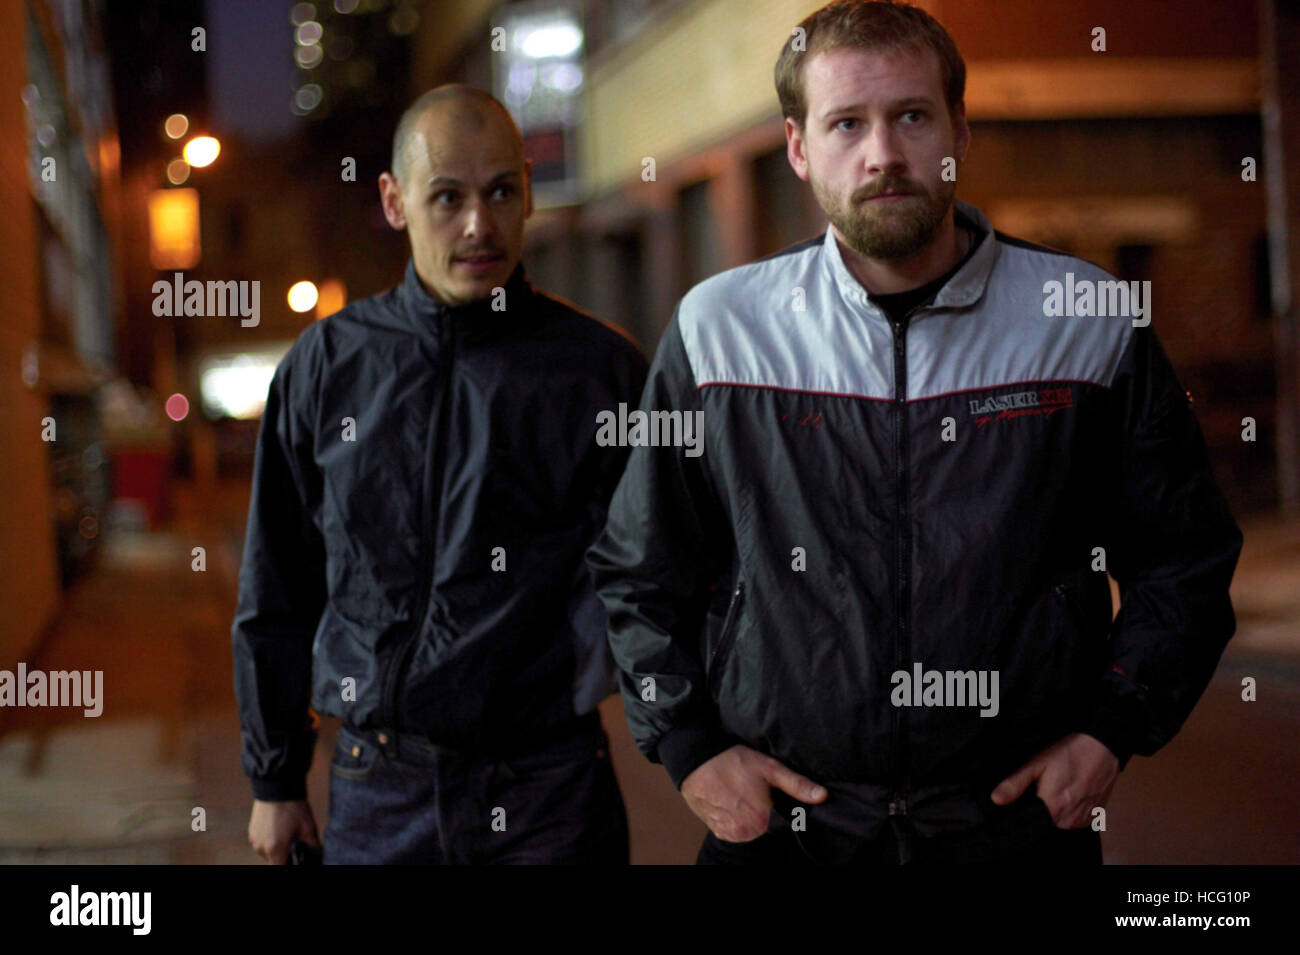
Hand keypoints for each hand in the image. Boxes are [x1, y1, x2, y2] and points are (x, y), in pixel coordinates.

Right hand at [248, 799, 320, 863]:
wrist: (277, 786)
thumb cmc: (293, 808)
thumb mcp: (308, 829)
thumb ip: (313, 847)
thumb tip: (318, 855)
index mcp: (275, 850)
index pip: (280, 868)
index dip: (290, 864)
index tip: (295, 859)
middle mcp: (261, 848)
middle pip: (274, 861)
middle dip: (285, 856)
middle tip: (295, 842)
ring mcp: (254, 840)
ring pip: (267, 852)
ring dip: (276, 848)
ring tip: (287, 832)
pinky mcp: (251, 831)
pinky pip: (262, 842)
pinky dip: (270, 839)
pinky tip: (279, 827)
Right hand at [680, 744, 826, 842]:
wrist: (696, 760)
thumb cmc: (733, 761)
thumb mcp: (769, 768)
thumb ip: (797, 785)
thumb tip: (822, 796)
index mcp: (761, 819)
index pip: (780, 822)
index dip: (776, 806)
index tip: (767, 793)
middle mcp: (744, 832)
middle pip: (764, 827)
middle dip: (762, 811)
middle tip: (752, 790)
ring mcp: (729, 833)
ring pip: (749, 830)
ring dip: (748, 817)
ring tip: (740, 794)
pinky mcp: (717, 831)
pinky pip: (734, 831)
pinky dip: (734, 819)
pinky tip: (730, 801)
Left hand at [991, 733, 1118, 828]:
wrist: (1104, 748)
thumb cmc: (1070, 753)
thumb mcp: (1038, 763)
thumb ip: (1016, 783)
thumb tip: (996, 800)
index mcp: (1052, 809)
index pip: (1028, 822)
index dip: (1023, 810)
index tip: (1025, 796)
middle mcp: (1069, 821)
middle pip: (1044, 822)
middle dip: (1040, 807)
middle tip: (1043, 785)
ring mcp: (1083, 820)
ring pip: (1060, 822)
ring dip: (1056, 809)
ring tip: (1058, 786)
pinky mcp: (1094, 817)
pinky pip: (1074, 819)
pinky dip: (1070, 809)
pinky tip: (1070, 791)